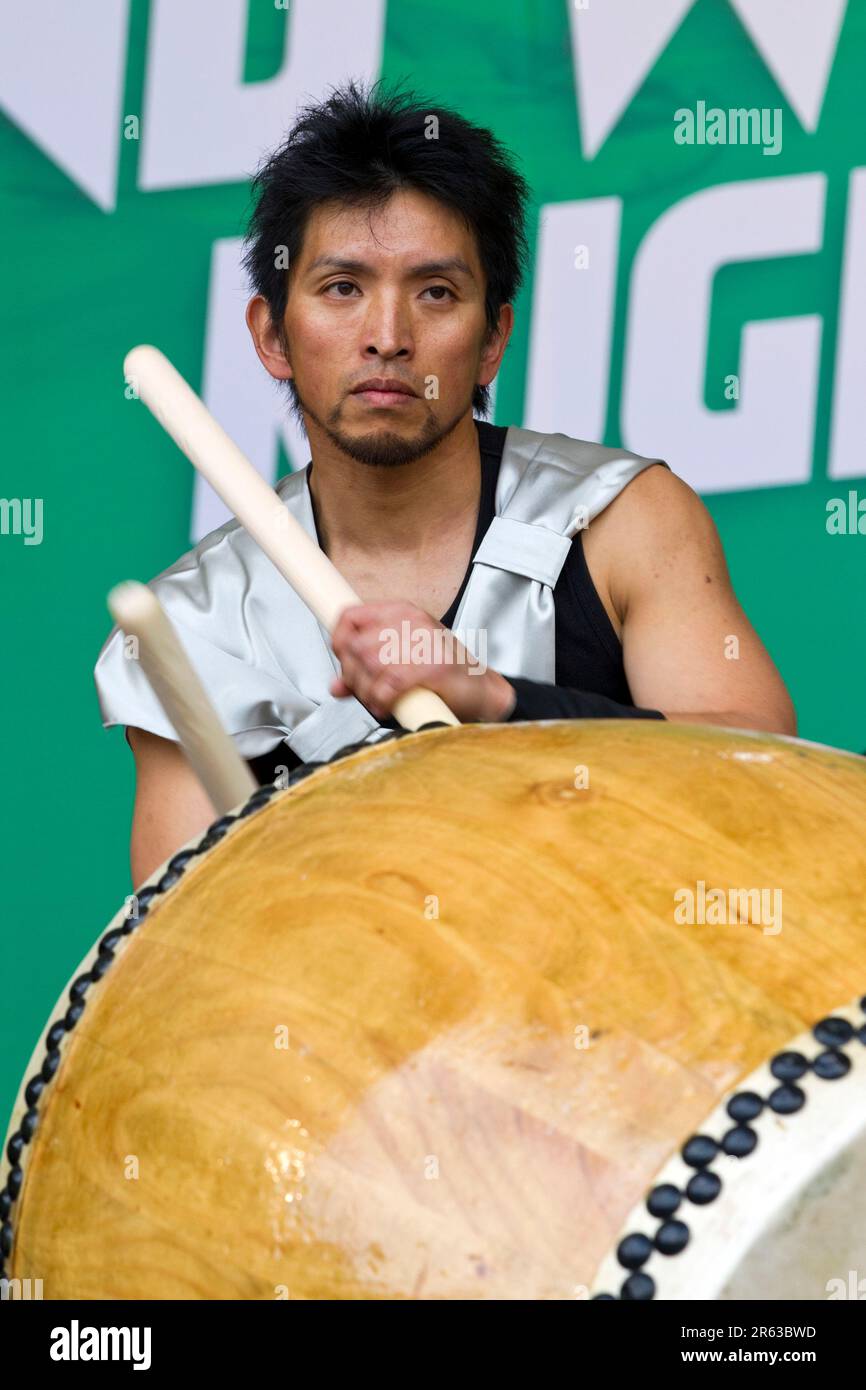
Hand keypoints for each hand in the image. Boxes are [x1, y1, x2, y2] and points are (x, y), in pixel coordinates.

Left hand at [328, 601, 516, 723]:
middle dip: (352, 675)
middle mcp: (412, 621)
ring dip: (367, 691)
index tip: (343, 662)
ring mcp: (425, 641)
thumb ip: (368, 669)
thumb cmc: (445, 674)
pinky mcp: (434, 665)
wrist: (483, 691)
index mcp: (402, 612)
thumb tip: (336, 685)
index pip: (350, 615)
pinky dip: (382, 700)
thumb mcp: (403, 661)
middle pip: (356, 645)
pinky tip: (387, 707)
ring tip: (376, 701)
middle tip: (363, 690)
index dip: (338, 641)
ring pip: (370, 665)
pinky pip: (390, 683)